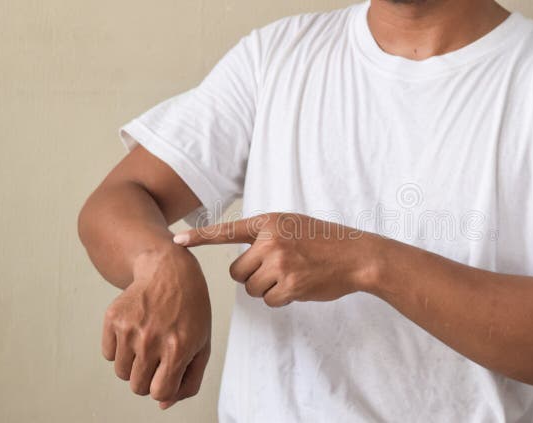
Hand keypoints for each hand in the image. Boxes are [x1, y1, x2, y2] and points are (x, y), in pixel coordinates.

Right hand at [102, 247, 211, 408]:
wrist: (170, 272)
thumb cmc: (190, 310)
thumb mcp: (202, 345)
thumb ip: (189, 381)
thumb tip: (163, 405)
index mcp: (178, 348)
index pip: (160, 393)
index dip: (164, 387)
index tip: (169, 373)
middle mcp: (152, 339)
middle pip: (138, 387)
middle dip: (149, 378)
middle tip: (159, 356)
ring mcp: (130, 329)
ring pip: (121, 373)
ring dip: (133, 364)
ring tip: (148, 341)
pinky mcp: (113, 319)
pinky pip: (108, 355)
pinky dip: (119, 349)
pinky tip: (136, 329)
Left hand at [173, 213, 381, 306]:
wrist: (356, 256)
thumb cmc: (325, 242)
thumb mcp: (293, 225)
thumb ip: (266, 236)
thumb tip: (243, 262)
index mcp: (269, 222)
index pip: (227, 230)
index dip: (200, 237)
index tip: (176, 240)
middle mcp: (271, 241)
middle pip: (237, 272)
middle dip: (251, 277)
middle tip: (275, 271)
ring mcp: (280, 263)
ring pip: (252, 288)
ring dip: (268, 289)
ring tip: (292, 276)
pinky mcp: (290, 285)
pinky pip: (270, 300)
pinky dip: (282, 298)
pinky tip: (300, 285)